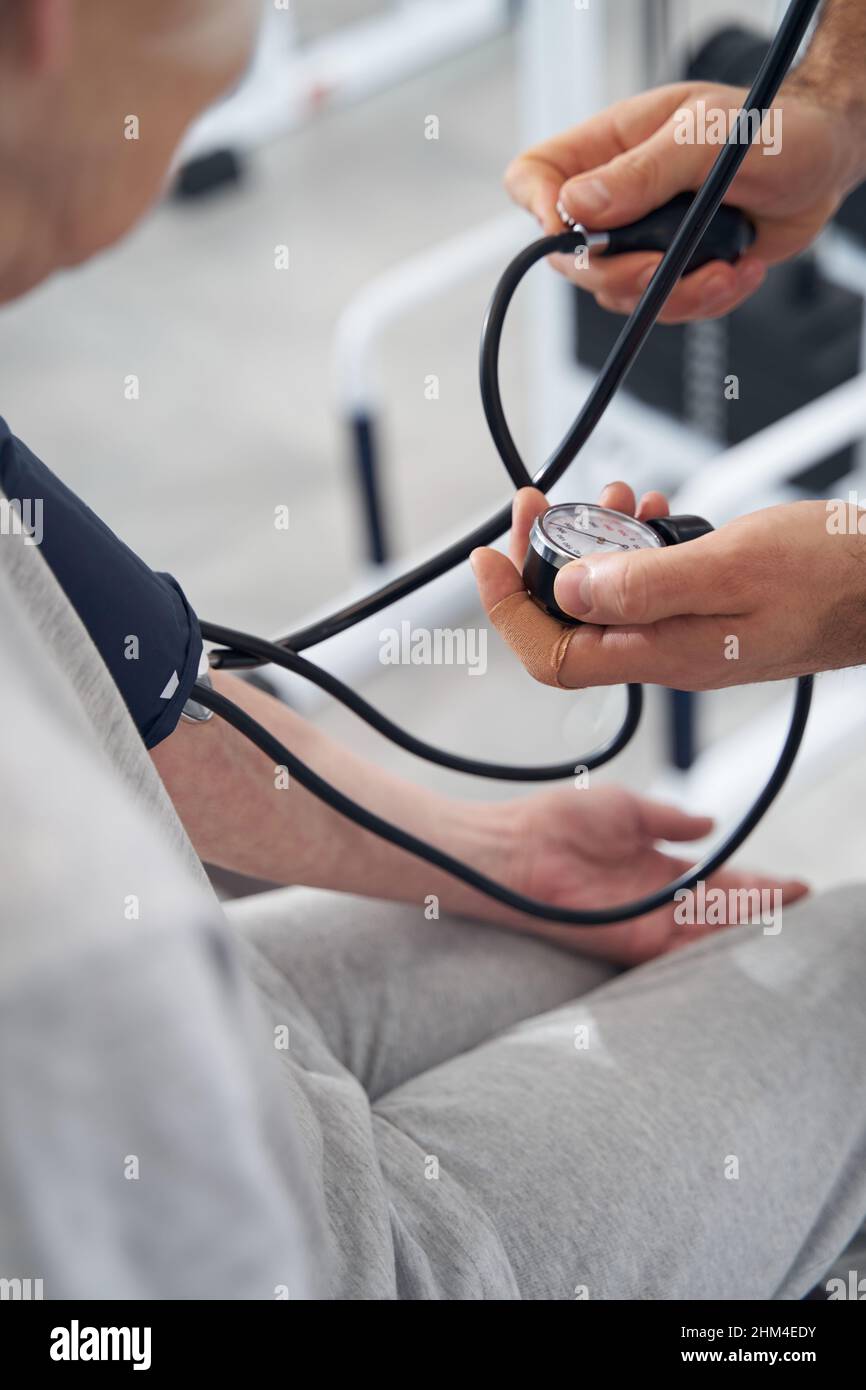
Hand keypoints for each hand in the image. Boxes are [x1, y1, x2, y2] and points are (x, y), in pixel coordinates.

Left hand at [457, 784, 806, 964]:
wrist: (515, 847)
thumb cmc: (557, 821)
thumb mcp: (626, 808)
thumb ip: (669, 820)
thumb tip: (709, 822)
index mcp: (654, 865)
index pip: (718, 877)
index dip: (755, 880)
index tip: (792, 882)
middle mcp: (654, 899)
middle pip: (721, 908)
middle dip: (762, 906)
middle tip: (800, 901)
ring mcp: (644, 923)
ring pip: (709, 930)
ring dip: (746, 923)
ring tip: (784, 913)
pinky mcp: (630, 942)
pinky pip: (680, 951)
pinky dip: (712, 945)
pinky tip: (744, 936)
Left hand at [471, 485, 865, 690]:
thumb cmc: (833, 576)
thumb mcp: (730, 566)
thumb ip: (646, 582)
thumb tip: (570, 590)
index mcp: (663, 654)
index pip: (551, 656)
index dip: (506, 610)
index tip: (489, 555)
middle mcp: (666, 655)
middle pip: (568, 625)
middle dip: (542, 562)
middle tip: (540, 504)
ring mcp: (687, 637)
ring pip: (606, 601)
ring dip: (591, 545)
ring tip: (612, 493)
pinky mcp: (707, 614)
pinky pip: (647, 588)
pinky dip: (635, 545)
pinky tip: (651, 506)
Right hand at [505, 81, 861, 322]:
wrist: (825, 163)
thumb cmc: (771, 127)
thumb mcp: (705, 137)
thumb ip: (641, 171)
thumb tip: (576, 207)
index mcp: (608, 148)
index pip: (534, 177)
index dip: (538, 208)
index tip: (571, 229)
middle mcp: (617, 197)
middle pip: (572, 256)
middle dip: (620, 272)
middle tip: (663, 264)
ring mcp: (643, 238)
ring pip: (619, 293)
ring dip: (674, 293)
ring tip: (725, 267)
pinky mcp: (674, 270)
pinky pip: (665, 308)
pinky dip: (705, 300)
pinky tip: (739, 271)